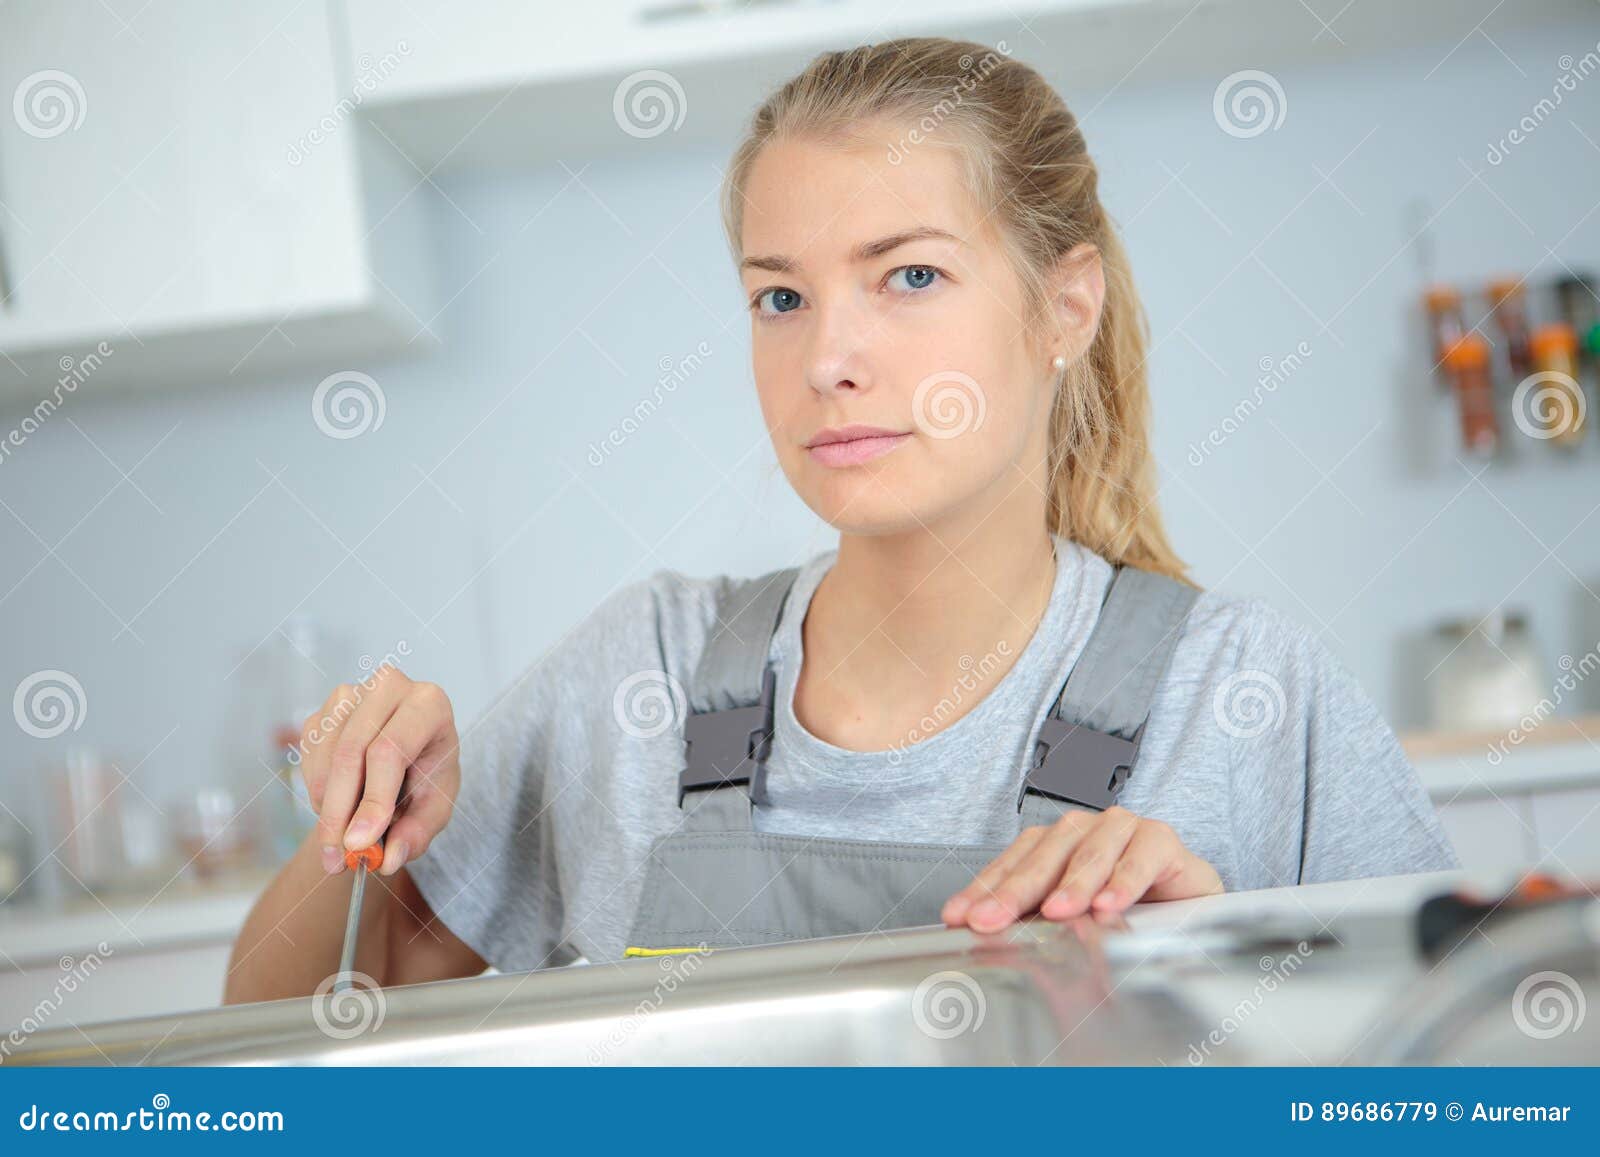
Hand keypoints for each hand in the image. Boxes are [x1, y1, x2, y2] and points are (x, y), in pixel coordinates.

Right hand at [297, 665, 460, 877]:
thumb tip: (388, 859)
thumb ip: (417, 834)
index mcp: (429, 703)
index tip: (359, 844)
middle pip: (350, 752)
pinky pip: (308, 756)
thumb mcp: (435, 808)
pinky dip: (317, 791)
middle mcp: (388, 687)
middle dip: (339, 813)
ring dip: (327, 806)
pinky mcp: (324, 710)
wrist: (408, 757)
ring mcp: (352, 694)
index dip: (372, 800)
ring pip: (324, 757)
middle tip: (336, 859)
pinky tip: (339, 802)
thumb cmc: (427, 776)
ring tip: (345, 833)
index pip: (390, 751)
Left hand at [941, 806, 1222, 932]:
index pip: (1014, 862)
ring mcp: (1123, 830)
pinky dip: (1125, 881)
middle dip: (1015, 889)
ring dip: (1072, 883)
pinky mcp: (1162, 841)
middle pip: (1045, 854)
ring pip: (1091, 850)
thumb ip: (1038, 930)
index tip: (959, 917)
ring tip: (1056, 913)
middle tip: (992, 919)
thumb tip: (992, 947)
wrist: (1192, 912)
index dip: (986, 889)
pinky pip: (1142, 856)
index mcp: (1056, 845)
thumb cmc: (1127, 917)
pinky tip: (1110, 904)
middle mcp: (1085, 830)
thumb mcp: (1075, 928)